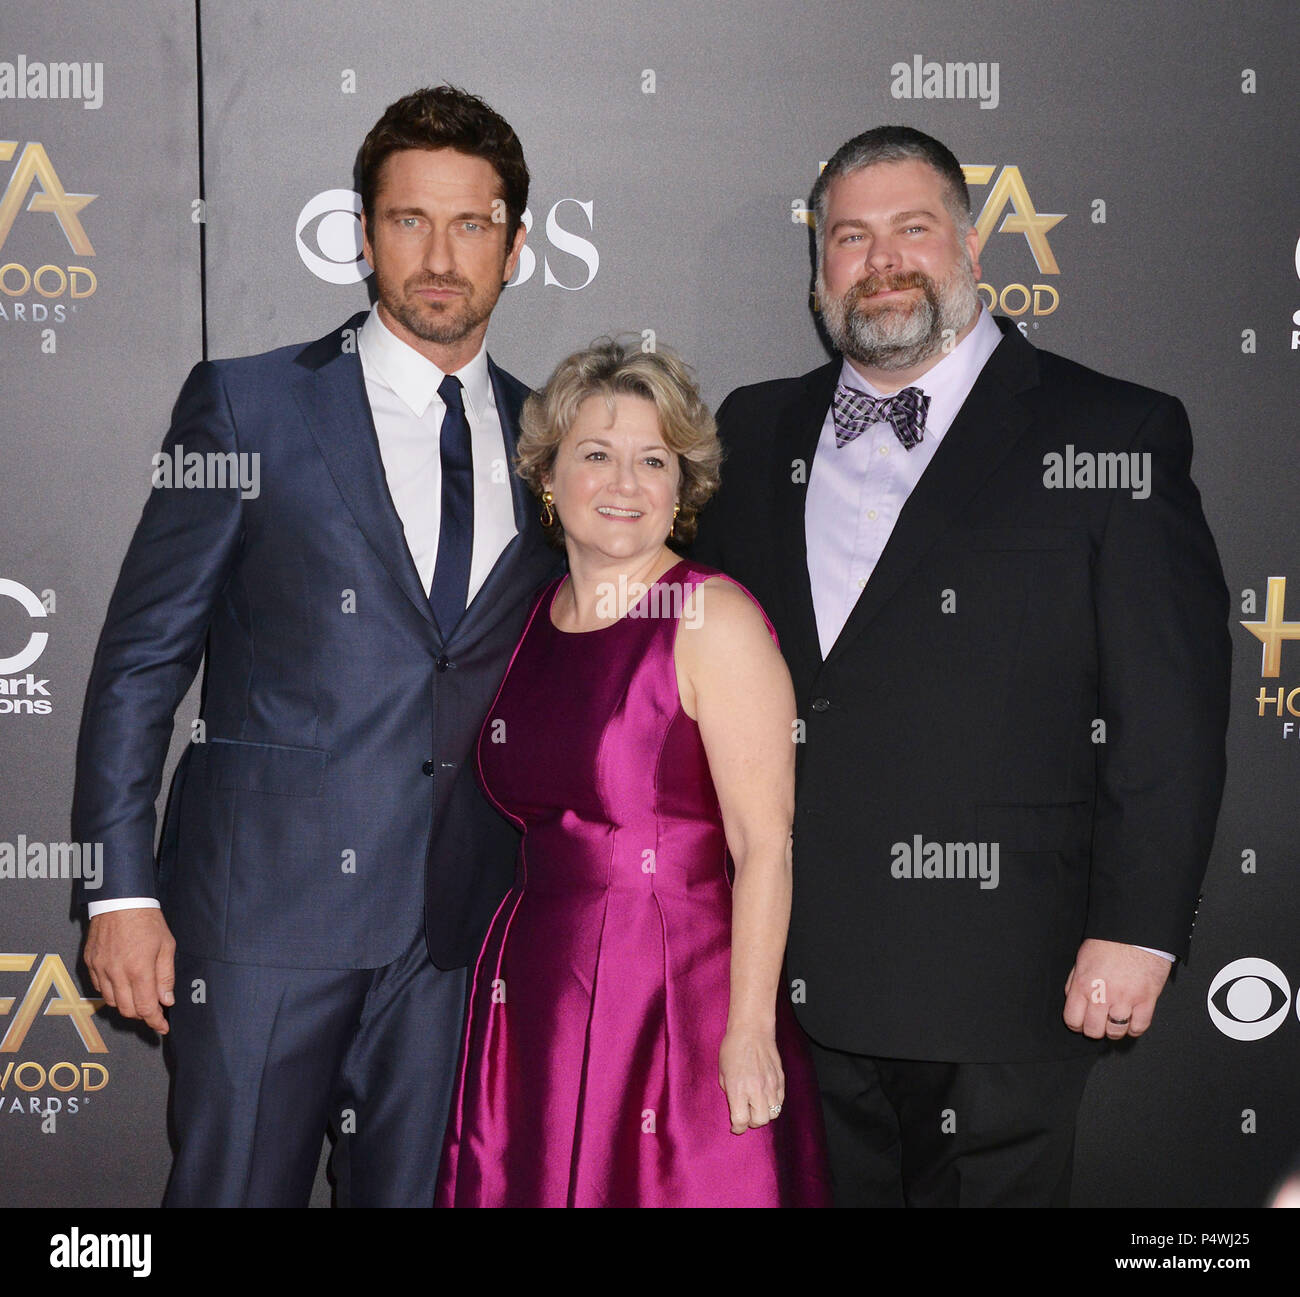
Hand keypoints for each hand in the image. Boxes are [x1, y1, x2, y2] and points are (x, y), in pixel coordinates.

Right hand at [84, 909, 176, 1034]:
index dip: (155, 1021)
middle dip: (142, 1014)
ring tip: (139, 995)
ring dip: (127, 1004)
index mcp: (138, 970)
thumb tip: (167, 1001)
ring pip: (112, 1002)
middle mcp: (116, 973)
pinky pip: (100, 988)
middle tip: (153, 1009)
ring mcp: (100, 969)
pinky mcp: (90, 964)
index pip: (146, 1007)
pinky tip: (123, 983)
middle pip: (127, 1010)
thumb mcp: (166, 945)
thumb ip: (166, 976)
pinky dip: (113, 992)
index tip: (162, 1027)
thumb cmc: (147, 920)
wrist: (120, 901)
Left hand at [718, 1027, 783, 1133]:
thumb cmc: (732, 1048)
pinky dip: (773, 1104)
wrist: (752, 1030)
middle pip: (760, 1121)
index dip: (737, 1128)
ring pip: (774, 1113)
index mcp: (738, 1088)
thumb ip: (729, 1093)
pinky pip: (781, 1101)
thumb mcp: (722, 1072)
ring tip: (757, 1106)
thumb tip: (735, 1107)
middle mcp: (756, 1089)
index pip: (741, 1120)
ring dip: (764, 1114)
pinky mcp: (781, 1079)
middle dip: (752, 1122)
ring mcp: (771, 1084)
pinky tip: (765, 1097)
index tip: (735, 1127)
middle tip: (746, 1115)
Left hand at [1063, 938, 1171, 1039]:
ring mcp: (1126, 999)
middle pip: (1094, 1030)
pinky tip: (1131, 1022)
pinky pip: (1139, 1026)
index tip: (1080, 1023)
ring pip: (1116, 1032)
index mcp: (1084, 984)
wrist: (1135, 932)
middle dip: (1094, 1030)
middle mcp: (1103, 995)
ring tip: (1114, 1023)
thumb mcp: (1081, 960)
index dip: (1076, 1025)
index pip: (1073, 1019)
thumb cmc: (1107, 942)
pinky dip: (1134, 1029)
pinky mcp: (1146, 999)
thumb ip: (1075, 983)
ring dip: (1113, 1031)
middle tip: (1098, 1023)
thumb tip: (1073, 1002)